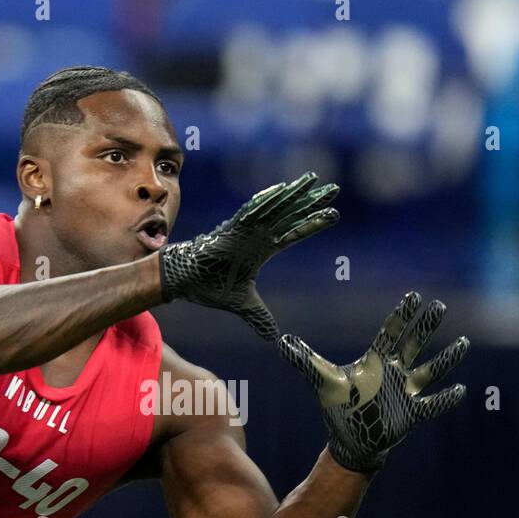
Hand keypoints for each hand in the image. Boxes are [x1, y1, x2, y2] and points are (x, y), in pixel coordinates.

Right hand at [158, 171, 338, 340]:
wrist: (183, 281)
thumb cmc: (209, 285)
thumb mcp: (242, 304)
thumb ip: (259, 317)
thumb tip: (273, 337)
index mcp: (262, 249)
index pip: (294, 234)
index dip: (313, 224)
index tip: (335, 215)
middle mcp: (257, 235)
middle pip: (291, 215)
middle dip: (312, 202)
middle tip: (334, 189)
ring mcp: (245, 230)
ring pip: (275, 208)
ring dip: (294, 195)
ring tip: (313, 180)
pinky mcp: (231, 229)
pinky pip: (251, 213)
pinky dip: (266, 202)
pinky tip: (282, 190)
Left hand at [279, 291, 468, 473]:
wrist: (350, 441)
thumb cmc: (339, 408)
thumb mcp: (322, 381)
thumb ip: (304, 360)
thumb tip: (280, 341)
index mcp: (375, 362)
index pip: (390, 333)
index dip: (401, 316)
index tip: (414, 295)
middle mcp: (394, 373)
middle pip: (414, 345)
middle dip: (426, 327)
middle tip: (439, 306)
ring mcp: (406, 392)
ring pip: (431, 371)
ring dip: (447, 358)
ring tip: (463, 342)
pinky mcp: (412, 414)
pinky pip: (434, 404)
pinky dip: (446, 399)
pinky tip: (462, 390)